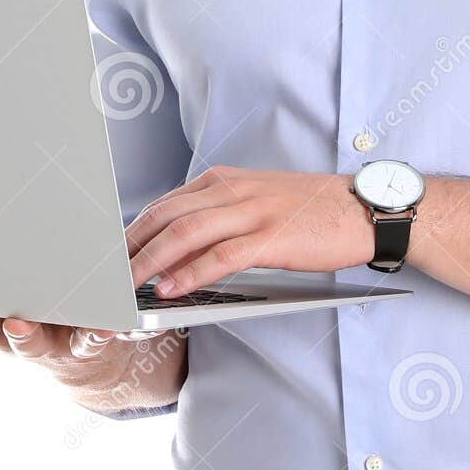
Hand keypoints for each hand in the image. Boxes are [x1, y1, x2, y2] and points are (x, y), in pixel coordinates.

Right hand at [0, 297, 126, 367]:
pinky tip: (108, 326)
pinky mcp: (90, 340)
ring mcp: (50, 341)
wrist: (93, 360)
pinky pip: (93, 337)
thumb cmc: (33, 323)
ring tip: (15, 324)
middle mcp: (12, 336)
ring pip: (30, 342)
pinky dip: (100, 332)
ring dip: (22, 335)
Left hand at [126, 166, 373, 296]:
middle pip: (164, 216)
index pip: (163, 205)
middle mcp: (232, 189)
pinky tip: (170, 289)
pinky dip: (190, 273)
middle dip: (128, 250)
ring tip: (126, 288)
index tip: (109, 260)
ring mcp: (252, 211)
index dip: (130, 233)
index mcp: (224, 180)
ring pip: (185, 233)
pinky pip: (221, 255)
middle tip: (104, 279)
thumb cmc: (312, 211)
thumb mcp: (256, 204)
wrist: (364, 208)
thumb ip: (217, 221)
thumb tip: (175, 252)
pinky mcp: (272, 237)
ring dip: (149, 263)